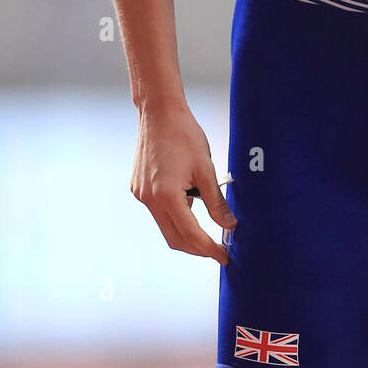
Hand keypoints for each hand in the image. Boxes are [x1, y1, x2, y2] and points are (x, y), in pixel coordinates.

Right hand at [131, 99, 236, 262]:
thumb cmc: (184, 134)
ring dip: (186, 232)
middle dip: (197, 248)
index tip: (224, 256)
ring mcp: (141, 194)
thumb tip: (229, 225)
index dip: (209, 248)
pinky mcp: (139, 188)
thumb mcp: (206, 167)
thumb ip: (217, 201)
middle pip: (174, 238)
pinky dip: (176, 215)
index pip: (191, 234)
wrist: (159, 112)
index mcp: (166, 195)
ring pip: (165, 226)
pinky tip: (191, 204)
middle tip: (218, 249)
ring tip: (209, 228)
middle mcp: (149, 199)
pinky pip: (159, 211)